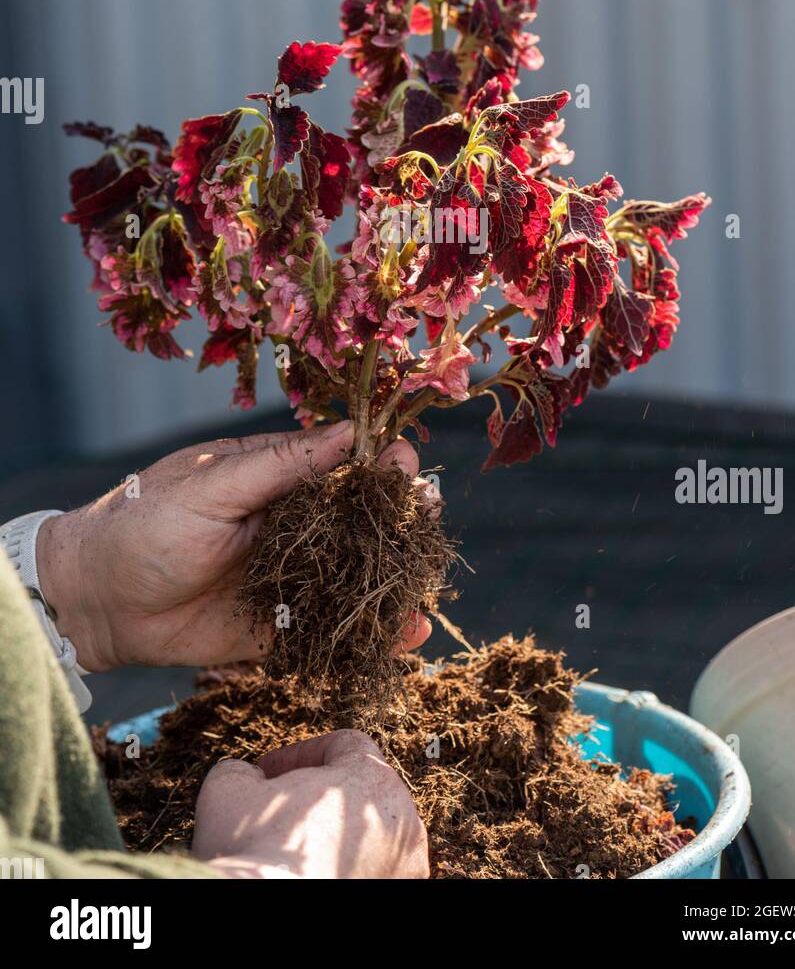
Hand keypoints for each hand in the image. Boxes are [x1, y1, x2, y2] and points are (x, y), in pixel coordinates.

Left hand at [37, 422, 434, 671]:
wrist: (93, 600)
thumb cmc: (143, 524)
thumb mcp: (211, 486)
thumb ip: (279, 466)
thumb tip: (347, 433)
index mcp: (276, 479)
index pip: (341, 464)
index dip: (376, 461)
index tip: (402, 461)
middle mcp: (292, 528)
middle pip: (360, 522)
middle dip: (399, 519)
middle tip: (426, 515)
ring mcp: (289, 580)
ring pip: (355, 579)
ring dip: (394, 580)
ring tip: (427, 587)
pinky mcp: (278, 631)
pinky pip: (332, 632)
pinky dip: (370, 635)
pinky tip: (407, 635)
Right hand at [192, 730, 428, 879]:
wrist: (267, 902)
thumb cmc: (255, 848)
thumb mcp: (228, 790)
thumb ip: (244, 771)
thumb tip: (247, 777)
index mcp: (371, 776)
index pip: (343, 745)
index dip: (299, 755)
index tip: (267, 773)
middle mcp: (401, 818)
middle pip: (359, 791)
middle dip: (318, 795)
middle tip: (276, 810)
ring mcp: (402, 864)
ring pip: (369, 834)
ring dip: (334, 834)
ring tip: (293, 848)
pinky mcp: (395, 892)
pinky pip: (370, 871)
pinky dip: (343, 868)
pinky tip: (309, 873)